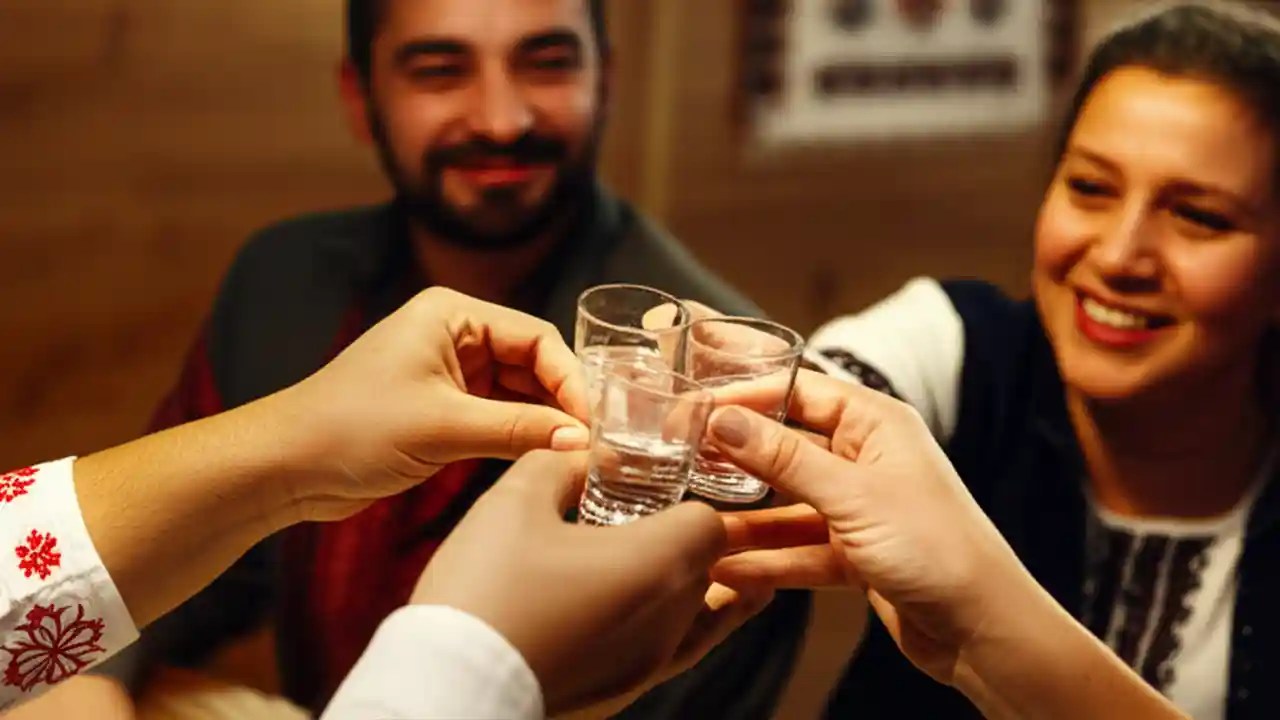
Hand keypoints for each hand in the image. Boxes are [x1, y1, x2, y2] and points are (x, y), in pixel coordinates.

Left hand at [278, 287, 591, 519]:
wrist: (286, 465)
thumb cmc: (351, 427)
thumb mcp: (443, 427)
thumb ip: (518, 431)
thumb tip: (581, 441)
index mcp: (451, 314)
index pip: (537, 337)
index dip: (570, 379)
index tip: (592, 422)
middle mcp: (454, 336)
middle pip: (533, 363)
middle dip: (562, 401)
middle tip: (594, 443)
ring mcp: (449, 373)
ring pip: (519, 393)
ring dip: (544, 422)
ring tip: (577, 456)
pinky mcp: (442, 409)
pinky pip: (498, 417)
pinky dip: (521, 436)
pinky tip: (546, 458)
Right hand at [410, 450, 772, 714]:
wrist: (449, 685)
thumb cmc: (485, 587)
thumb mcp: (515, 498)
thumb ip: (560, 465)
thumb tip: (580, 460)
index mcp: (657, 562)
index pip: (713, 525)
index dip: (694, 501)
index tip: (669, 491)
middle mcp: (669, 618)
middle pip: (707, 570)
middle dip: (688, 542)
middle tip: (657, 519)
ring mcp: (649, 663)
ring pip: (700, 620)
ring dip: (692, 589)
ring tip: (678, 567)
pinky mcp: (622, 692)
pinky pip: (669, 653)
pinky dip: (668, 627)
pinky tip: (639, 614)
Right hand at [703, 371, 1034, 685]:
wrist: (984, 629)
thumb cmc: (937, 547)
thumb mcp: (852, 495)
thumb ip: (784, 458)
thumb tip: (724, 418)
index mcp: (878, 424)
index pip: (801, 391)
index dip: (748, 396)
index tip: (697, 406)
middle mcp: (868, 459)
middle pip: (787, 447)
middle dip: (737, 457)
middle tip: (681, 460)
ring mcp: (861, 509)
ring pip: (787, 505)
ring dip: (744, 519)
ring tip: (693, 525)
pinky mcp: (856, 555)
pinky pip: (798, 550)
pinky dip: (767, 561)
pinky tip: (725, 570)